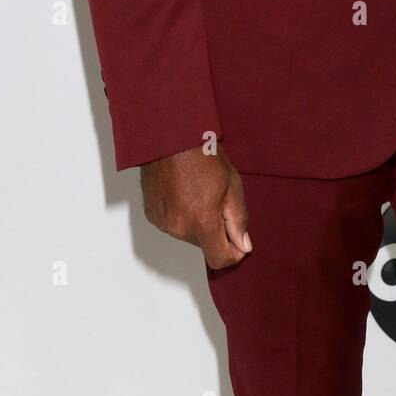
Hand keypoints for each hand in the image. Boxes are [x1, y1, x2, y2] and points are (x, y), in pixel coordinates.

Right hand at [140, 142, 251, 270]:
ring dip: (198, 221)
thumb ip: (238, 219)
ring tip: (199, 191)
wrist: (170, 137)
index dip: (233, 254)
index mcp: (202, 221)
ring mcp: (163, 222)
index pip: (219, 259)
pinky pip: (173, 224)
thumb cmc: (202, 154)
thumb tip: (243, 245)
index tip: (238, 242)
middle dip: (215, 229)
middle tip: (218, 199)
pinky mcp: (152, 216)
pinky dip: (181, 215)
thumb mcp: (232, 184)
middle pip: (204, 244)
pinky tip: (183, 192)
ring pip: (188, 234)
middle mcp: (179, 227)